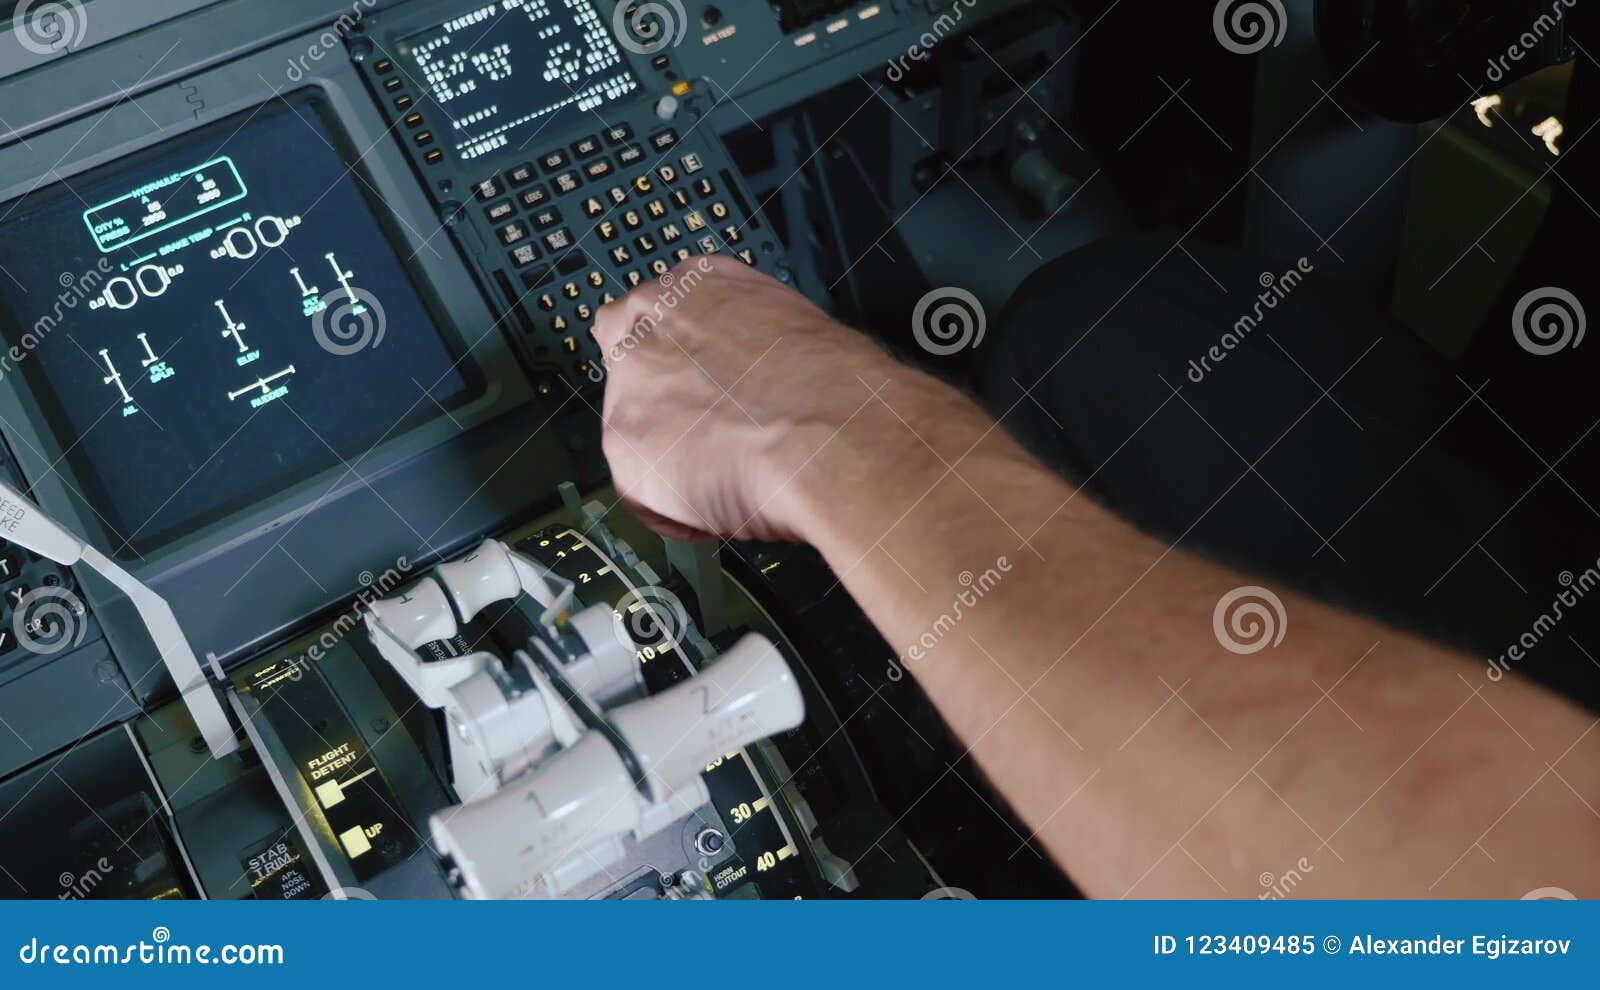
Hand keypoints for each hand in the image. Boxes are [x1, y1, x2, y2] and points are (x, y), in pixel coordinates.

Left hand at [592, 256, 896, 540]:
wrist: (831, 435)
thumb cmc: (837, 388)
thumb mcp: (796, 331)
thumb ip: (749, 345)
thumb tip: (756, 379)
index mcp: (699, 282)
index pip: (666, 319)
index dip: (692, 364)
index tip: (713, 391)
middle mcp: (649, 320)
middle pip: (635, 368)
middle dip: (669, 407)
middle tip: (715, 438)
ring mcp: (629, 381)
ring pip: (638, 434)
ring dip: (676, 461)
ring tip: (735, 478)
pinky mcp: (623, 443)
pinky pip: (644, 492)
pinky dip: (681, 511)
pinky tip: (729, 505)